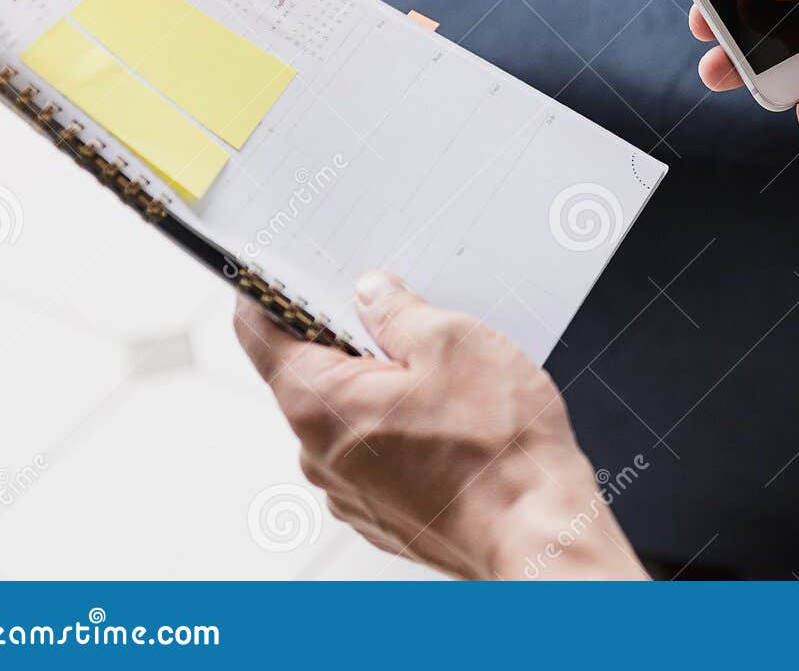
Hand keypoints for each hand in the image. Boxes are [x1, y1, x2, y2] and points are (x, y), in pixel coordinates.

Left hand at [235, 271, 647, 580]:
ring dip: (387, 389)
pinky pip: (378, 453)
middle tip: (413, 326)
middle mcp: (319, 456)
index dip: (269, 291)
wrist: (539, 529)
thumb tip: (373, 294)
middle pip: (311, 374)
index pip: (259, 334)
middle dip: (354, 341)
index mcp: (319, 405)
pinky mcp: (384, 514)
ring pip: (352, 415)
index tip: (287, 270)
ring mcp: (350, 492)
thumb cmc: (498, 447)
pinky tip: (457, 425)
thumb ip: (397, 309)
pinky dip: (406, 431)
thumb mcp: (451, 340)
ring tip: (449, 385)